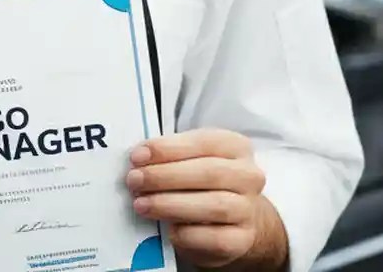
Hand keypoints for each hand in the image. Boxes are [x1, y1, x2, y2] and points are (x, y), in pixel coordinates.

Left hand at [126, 129, 287, 270]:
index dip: (168, 148)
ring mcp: (248, 209)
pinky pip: (213, 237)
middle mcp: (248, 176)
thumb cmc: (205, 183)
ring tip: (142, 204)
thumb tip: (139, 160)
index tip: (138, 156)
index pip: (204, 142)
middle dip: (165, 176)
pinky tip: (166, 229)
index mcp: (236, 147)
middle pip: (208, 172)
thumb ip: (170, 156)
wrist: (235, 220)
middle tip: (135, 180)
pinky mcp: (241, 239)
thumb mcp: (191, 160)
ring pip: (213, 205)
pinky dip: (186, 233)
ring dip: (171, 204)